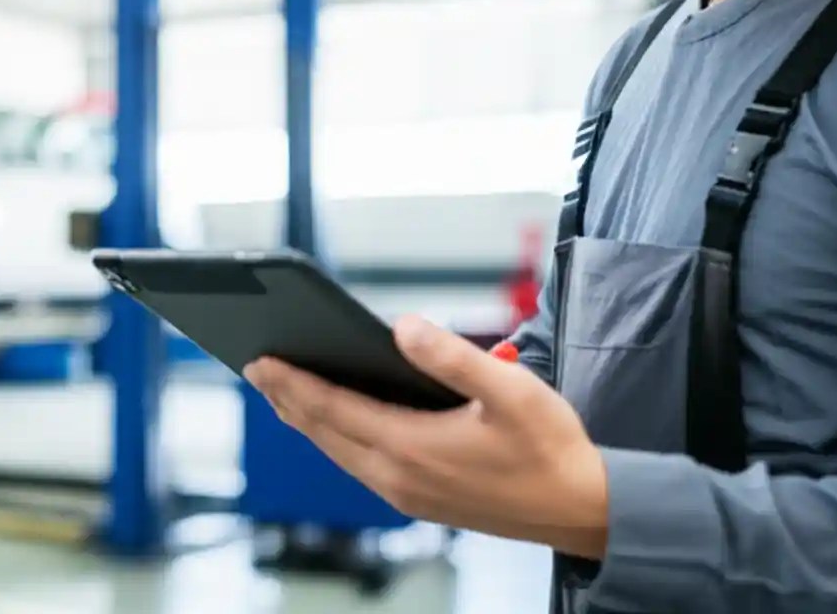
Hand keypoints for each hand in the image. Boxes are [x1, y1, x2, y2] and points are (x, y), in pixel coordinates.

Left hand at [243, 315, 608, 559]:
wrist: (581, 511)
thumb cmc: (551, 448)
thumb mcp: (512, 391)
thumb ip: (453, 356)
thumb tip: (402, 326)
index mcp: (412, 447)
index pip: (331, 408)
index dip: (292, 381)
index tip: (259, 358)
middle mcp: (398, 476)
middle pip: (323, 432)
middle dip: (286, 398)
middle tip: (255, 367)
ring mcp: (405, 494)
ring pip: (337, 452)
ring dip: (306, 421)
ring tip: (282, 391)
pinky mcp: (418, 501)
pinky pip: (358, 465)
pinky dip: (334, 438)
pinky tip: (334, 423)